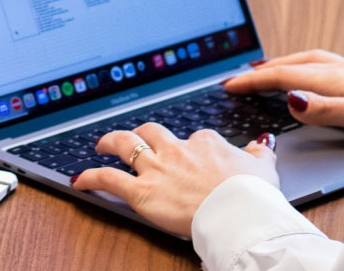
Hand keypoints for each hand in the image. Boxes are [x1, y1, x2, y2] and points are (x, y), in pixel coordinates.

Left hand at [70, 123, 278, 236]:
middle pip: (153, 132)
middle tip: (135, 137)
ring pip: (126, 145)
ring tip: (101, 144)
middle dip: (142, 133)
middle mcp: (177, 149)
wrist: (238, 211)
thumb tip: (263, 143)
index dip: (188, 147)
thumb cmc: (252, 193)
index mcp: (205, 143)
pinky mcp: (142, 191)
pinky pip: (109, 179)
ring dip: (110, 143)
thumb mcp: (264, 167)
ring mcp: (158, 168)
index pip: (193, 138)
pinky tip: (80, 180)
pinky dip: (92, 177)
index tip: (188, 155)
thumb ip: (260, 152)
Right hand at [225, 49, 343, 134]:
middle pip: (296, 63)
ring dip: (287, 65)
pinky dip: (309, 69)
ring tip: (270, 70)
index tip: (229, 85)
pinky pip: (328, 67)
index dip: (255, 81)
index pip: (286, 76)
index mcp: (339, 78)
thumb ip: (326, 110)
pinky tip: (318, 79)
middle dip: (266, 68)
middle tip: (241, 77)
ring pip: (312, 62)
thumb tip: (289, 99)